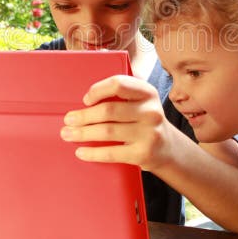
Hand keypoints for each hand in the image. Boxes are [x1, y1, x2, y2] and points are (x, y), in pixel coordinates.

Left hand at [60, 74, 180, 170]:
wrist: (169, 149)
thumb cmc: (145, 122)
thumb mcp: (141, 102)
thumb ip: (122, 94)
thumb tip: (85, 99)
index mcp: (147, 93)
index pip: (118, 84)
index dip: (98, 90)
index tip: (85, 99)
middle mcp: (150, 111)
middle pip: (109, 110)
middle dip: (83, 116)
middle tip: (68, 120)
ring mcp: (149, 133)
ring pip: (107, 131)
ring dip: (83, 133)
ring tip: (68, 134)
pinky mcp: (143, 154)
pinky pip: (112, 153)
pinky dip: (93, 153)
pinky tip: (80, 152)